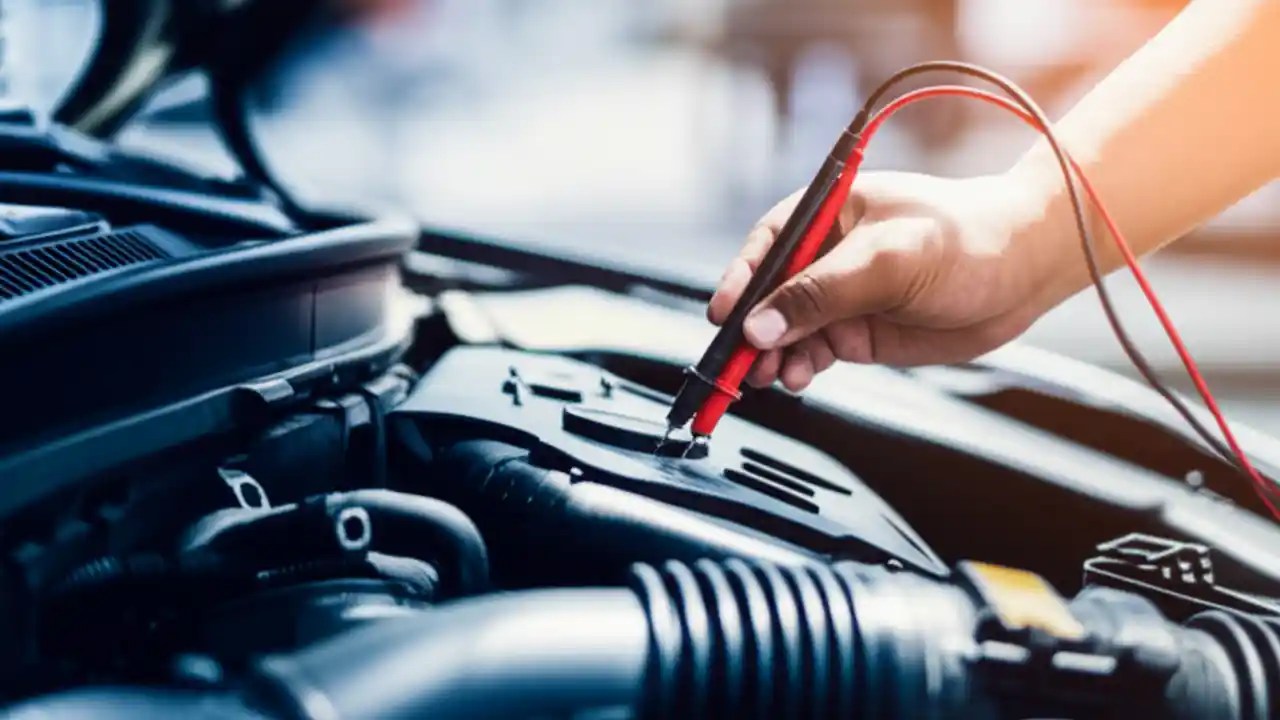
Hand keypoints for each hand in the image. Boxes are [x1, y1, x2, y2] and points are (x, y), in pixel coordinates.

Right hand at [708, 170, 1072, 391]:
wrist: (1025, 271)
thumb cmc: (969, 238)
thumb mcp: (889, 261)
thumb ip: (821, 294)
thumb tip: (762, 326)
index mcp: (826, 213)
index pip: (766, 246)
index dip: (740, 281)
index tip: (722, 316)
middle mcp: (827, 253)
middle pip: (768, 294)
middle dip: (751, 330)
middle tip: (740, 363)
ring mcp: (841, 295)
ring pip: (786, 330)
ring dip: (772, 355)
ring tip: (771, 376)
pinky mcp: (857, 330)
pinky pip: (812, 351)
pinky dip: (798, 367)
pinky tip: (796, 377)